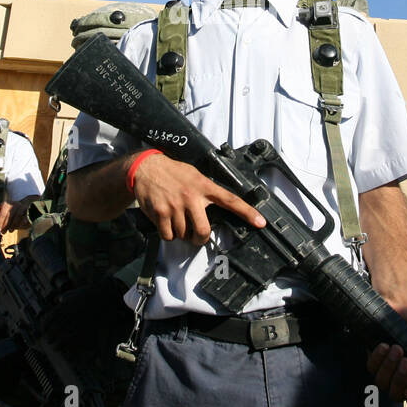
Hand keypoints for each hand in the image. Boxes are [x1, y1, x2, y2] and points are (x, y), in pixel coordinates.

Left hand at [0, 194, 39, 232]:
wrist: (25, 203)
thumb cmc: (11, 208)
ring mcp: (23, 207)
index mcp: (7, 204)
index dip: (0, 222)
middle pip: (10, 215)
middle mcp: (16, 204)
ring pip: (18, 216)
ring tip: (10, 231)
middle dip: (6, 225)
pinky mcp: (30, 210)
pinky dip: (23, 222)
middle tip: (3, 232)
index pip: (3, 214)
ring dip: (14, 224)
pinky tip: (20, 227)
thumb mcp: (3, 208)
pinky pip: (27, 216)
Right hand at [127, 152, 264, 245]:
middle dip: (199, 238)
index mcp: (204, 186)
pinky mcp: (160, 212)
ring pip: (183, 235)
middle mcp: (191, 196)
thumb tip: (218, 209)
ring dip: (181, 233)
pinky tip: (165, 221)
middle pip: (203, 231)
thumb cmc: (173, 173)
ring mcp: (175, 205)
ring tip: (175, 218)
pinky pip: (168, 235)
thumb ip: (206, 191)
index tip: (260, 222)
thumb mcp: (194, 175)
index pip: (230, 200)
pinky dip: (168, 234)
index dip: (247, 212)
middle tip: (196, 236)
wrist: (145, 168)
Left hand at [366, 304, 406, 406]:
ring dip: (388, 368)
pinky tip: (384, 345)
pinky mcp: (374, 360)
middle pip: (397, 396)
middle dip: (400, 381)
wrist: (404, 302)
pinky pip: (371, 368)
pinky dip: (377, 358)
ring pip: (382, 384)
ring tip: (396, 347)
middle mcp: (406, 379)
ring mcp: (388, 371)